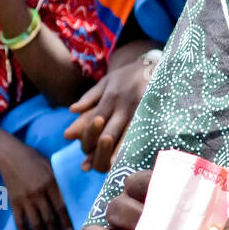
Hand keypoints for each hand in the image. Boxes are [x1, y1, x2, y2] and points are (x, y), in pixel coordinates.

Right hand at [0, 138, 72, 229]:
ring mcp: (25, 199)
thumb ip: (60, 181)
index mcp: (50, 184)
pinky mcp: (14, 202)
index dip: (66, 221)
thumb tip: (73, 195)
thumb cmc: (34, 159)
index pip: (61, 208)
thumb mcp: (51, 166)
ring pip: (35, 222)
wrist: (10, 155)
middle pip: (49, 218)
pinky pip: (19, 221)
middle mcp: (38, 194)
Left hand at [64, 58, 149, 172]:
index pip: (95, 122)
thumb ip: (90, 97)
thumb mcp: (107, 80)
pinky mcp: (154, 111)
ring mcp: (140, 108)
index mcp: (110, 97)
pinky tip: (136, 156)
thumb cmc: (129, 75)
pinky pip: (144, 130)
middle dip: (100, 150)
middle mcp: (123, 104)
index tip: (84, 156)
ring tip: (112, 167)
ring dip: (119, 151)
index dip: (88, 140)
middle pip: (109, 132)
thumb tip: (72, 110)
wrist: (156, 62)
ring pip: (127, 134)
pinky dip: (139, 144)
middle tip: (93, 167)